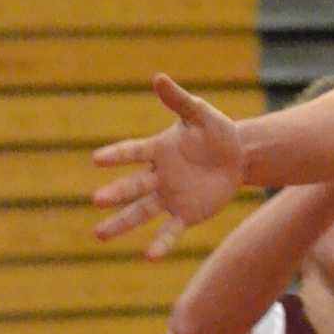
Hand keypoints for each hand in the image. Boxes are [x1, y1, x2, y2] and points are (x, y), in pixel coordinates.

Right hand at [91, 75, 243, 258]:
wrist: (238, 156)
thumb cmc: (216, 131)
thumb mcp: (200, 114)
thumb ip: (179, 100)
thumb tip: (158, 77)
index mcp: (157, 150)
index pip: (133, 152)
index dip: (117, 155)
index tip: (96, 159)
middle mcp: (157, 176)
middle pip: (133, 186)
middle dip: (115, 194)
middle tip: (96, 200)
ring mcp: (169, 197)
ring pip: (141, 212)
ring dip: (121, 223)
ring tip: (98, 235)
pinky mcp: (185, 214)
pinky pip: (170, 230)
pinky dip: (161, 243)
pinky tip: (149, 256)